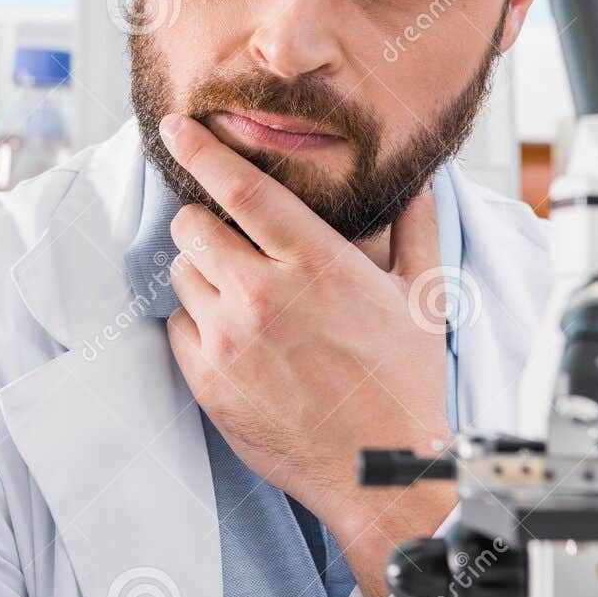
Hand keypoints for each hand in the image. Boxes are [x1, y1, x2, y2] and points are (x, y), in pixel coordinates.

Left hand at [158, 113, 453, 596]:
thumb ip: (414, 231)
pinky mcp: (208, 379)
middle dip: (203, 222)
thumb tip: (419, 185)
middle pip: (193, 226)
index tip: (177, 127)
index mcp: (316, 262)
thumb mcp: (421, 297)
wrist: (382, 469)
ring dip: (202, 273)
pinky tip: (235, 338)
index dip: (201, 150)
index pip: (241, 188)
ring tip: (242, 296)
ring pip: (181, 273)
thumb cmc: (405, 383)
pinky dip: (197, 323)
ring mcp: (230, 339)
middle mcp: (265, 294)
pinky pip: (178, 326)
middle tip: (227, 238)